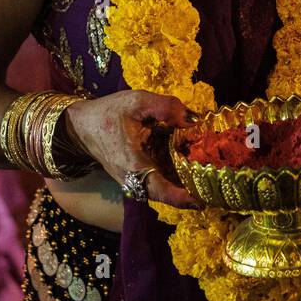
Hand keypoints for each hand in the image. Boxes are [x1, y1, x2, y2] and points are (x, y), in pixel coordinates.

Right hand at [63, 90, 200, 208]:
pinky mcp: (137, 178)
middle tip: (217, 184)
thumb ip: (165, 107)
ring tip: (211, 176)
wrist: (82, 126)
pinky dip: (177, 179)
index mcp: (134, 165)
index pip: (161, 191)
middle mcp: (135, 180)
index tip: (204, 199)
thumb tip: (192, 118)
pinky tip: (193, 166)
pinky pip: (159, 183)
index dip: (183, 198)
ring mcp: (135, 182)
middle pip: (168, 195)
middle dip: (193, 193)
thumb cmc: (108, 113)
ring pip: (165, 191)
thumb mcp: (136, 101)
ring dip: (186, 186)